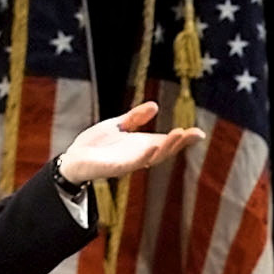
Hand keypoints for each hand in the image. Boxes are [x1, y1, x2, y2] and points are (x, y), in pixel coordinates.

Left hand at [57, 101, 204, 184]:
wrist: (73, 159)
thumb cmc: (96, 144)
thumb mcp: (117, 125)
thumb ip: (135, 117)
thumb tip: (155, 106)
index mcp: (140, 146)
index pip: (165, 142)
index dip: (182, 139)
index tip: (199, 133)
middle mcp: (137, 156)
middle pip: (163, 151)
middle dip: (178, 143)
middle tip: (193, 133)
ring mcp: (127, 163)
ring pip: (151, 158)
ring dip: (165, 148)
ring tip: (178, 135)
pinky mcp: (113, 168)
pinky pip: (131, 163)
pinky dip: (143, 156)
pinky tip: (152, 147)